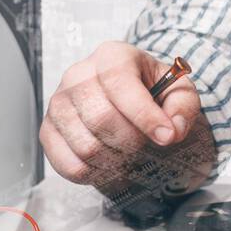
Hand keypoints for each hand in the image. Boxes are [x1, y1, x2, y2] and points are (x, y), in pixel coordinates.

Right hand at [40, 41, 213, 199]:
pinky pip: (69, 165)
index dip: (144, 115)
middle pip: (101, 118)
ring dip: (115, 159)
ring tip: (126, 151)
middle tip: (143, 142)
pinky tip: (107, 161)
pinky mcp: (48, 130)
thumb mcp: (178, 91)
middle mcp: (78, 74)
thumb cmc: (151, 91)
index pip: (119, 83)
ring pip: (86, 146)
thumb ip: (183, 107)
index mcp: (111, 56)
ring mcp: (58, 102)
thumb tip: (172, 129)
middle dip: (132, 140)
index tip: (166, 136)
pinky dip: (95, 173)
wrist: (126, 97)